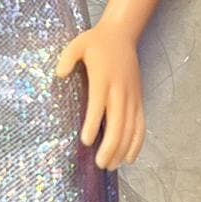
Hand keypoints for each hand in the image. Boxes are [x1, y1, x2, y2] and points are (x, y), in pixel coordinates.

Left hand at [55, 21, 144, 169]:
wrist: (123, 35)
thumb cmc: (96, 42)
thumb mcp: (77, 44)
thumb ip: (68, 58)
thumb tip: (59, 74)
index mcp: (103, 78)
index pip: (99, 104)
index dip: (94, 123)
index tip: (86, 141)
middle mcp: (120, 90)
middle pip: (118, 122)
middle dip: (111, 145)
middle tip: (100, 164)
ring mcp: (132, 96)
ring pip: (131, 127)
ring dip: (123, 148)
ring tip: (111, 165)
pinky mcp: (138, 100)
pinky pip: (141, 125)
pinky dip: (137, 143)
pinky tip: (130, 158)